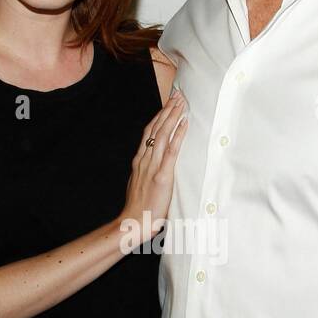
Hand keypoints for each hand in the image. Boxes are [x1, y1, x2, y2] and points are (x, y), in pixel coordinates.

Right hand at [119, 90, 187, 246]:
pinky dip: (179, 135)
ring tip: (182, 102)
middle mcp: (144, 159)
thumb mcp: (138, 185)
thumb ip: (145, 174)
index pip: (148, 132)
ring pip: (163, 134)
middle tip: (177, 95)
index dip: (158, 117)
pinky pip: (172, 151)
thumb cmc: (139, 209)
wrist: (133, 222)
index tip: (166, 105)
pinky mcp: (162, 175)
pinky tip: (185, 123)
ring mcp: (152, 166)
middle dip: (167, 110)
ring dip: (173, 116)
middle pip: (156, 128)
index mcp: (139, 161)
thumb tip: (152, 169)